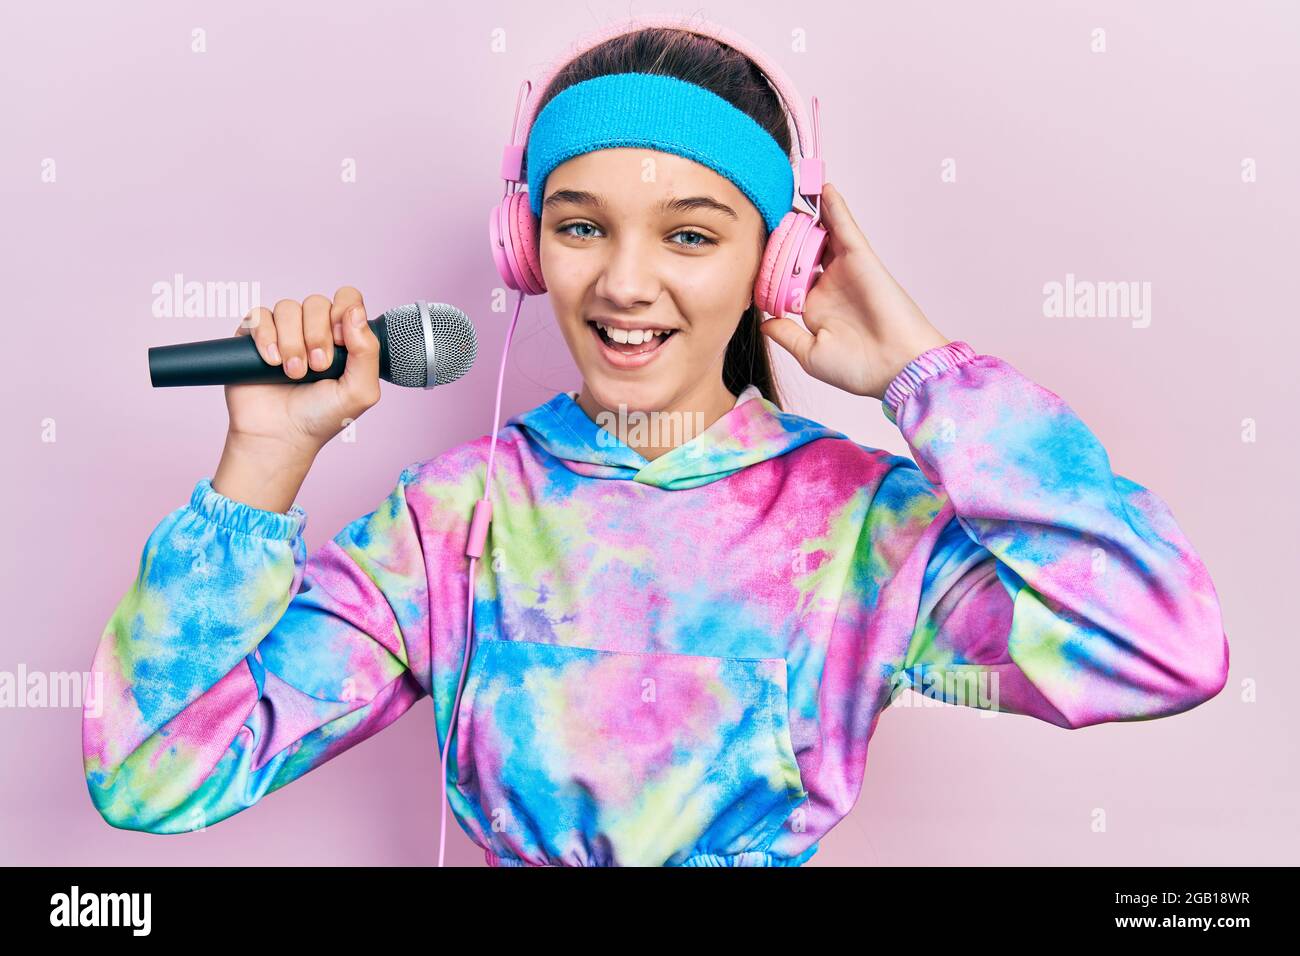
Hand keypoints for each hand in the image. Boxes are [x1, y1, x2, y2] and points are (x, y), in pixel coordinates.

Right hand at [225, 286, 381, 457]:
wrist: (280, 437)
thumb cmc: (322, 417)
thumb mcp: (360, 391)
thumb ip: (367, 351)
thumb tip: (356, 311)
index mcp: (342, 337)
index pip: (348, 299)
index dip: (344, 312)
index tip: (341, 342)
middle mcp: (313, 330)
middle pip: (316, 302)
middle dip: (317, 335)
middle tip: (317, 368)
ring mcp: (283, 332)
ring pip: (287, 308)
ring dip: (292, 342)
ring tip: (293, 372)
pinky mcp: (254, 338)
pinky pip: (258, 316)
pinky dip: (265, 336)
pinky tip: (271, 361)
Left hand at [759, 182, 950, 400]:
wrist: (896, 368)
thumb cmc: (859, 369)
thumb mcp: (810, 354)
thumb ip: (785, 334)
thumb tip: (763, 320)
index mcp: (815, 308)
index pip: (786, 278)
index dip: (770, 265)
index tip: (750, 252)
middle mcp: (829, 285)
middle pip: (801, 252)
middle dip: (784, 236)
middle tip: (764, 215)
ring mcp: (844, 270)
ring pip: (821, 235)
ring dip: (806, 215)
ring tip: (787, 192)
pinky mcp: (861, 259)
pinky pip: (845, 227)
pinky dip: (835, 208)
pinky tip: (823, 189)